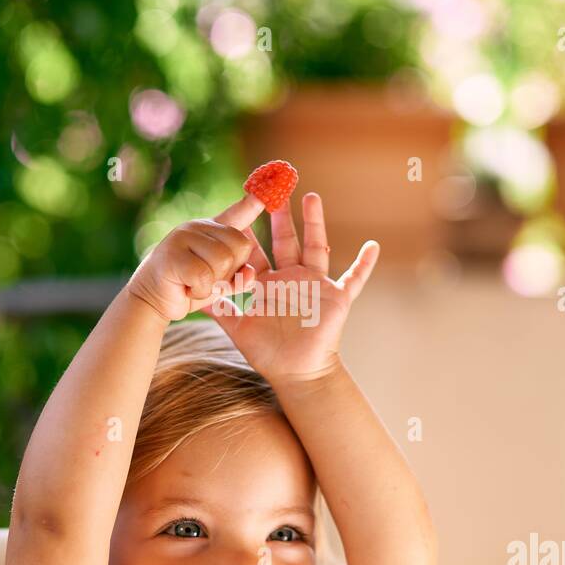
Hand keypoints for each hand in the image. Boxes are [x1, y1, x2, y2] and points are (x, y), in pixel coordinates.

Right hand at [125, 195, 263, 321]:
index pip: (239, 212)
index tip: (275, 179)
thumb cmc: (188, 287)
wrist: (150, 299)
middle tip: (209, 279)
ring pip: (223, 260)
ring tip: (195, 284)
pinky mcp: (173, 254)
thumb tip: (250, 272)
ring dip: (213, 284)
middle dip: (231, 271)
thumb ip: (238, 275)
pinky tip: (186, 288)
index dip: (256, 201)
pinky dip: (199, 291)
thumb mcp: (220, 281)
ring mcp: (183, 236)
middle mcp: (199, 226)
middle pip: (241, 245)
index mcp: (213, 229)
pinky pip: (204, 275)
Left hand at [209, 192, 378, 384]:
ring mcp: (315, 285)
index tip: (241, 207)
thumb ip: (219, 308)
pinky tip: (373, 246)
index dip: (249, 231)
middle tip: (275, 191)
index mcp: (268, 282)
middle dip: (279, 217)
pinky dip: (364, 264)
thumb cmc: (268, 352)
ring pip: (315, 248)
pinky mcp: (336, 298)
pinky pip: (354, 279)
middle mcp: (292, 277)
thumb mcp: (238, 327)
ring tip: (312, 197)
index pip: (256, 251)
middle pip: (285, 240)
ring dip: (315, 224)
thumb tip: (191, 292)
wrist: (297, 373)